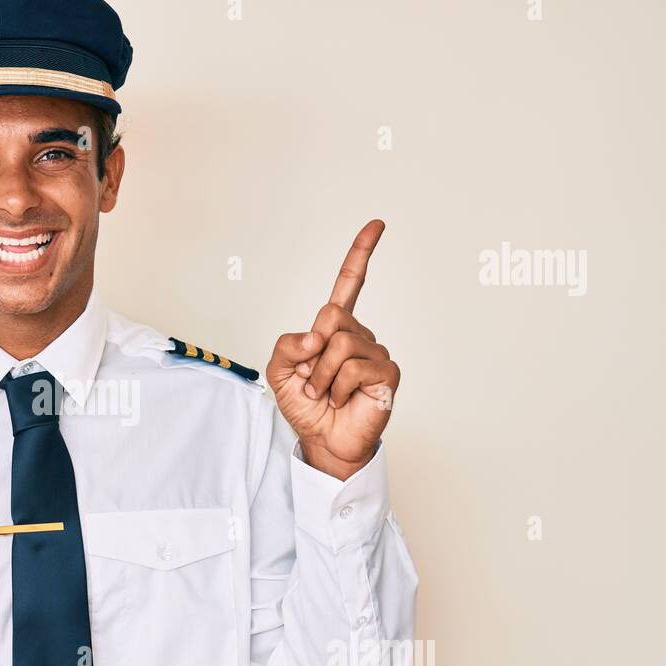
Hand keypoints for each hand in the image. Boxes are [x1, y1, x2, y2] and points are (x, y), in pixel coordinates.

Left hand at [265, 219, 400, 479]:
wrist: (324, 441)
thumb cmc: (307, 405)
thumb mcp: (279, 372)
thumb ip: (286, 345)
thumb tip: (316, 335)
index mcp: (335, 327)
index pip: (350, 283)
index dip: (362, 253)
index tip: (377, 224)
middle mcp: (359, 334)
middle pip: (331, 316)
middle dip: (312, 352)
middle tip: (313, 379)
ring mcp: (375, 351)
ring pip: (339, 344)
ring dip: (322, 375)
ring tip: (327, 393)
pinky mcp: (386, 372)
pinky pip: (353, 367)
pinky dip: (338, 387)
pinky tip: (343, 399)